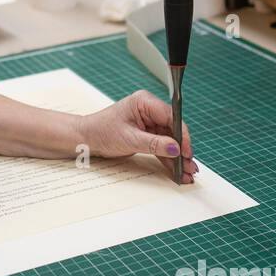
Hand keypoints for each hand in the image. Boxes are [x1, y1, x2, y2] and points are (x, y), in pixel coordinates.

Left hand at [79, 90, 198, 182]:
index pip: (171, 117)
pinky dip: (168, 158)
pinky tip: (176, 170)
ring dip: (177, 157)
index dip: (182, 135)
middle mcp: (149, 110)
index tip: (186, 152)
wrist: (85, 139)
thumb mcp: (129, 139)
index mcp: (145, 102)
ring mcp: (149, 122)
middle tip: (190, 167)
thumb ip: (154, 144)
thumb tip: (175, 148)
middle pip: (173, 130)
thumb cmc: (101, 131)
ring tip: (186, 173)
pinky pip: (161, 146)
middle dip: (182, 150)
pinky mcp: (146, 134)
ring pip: (169, 140)